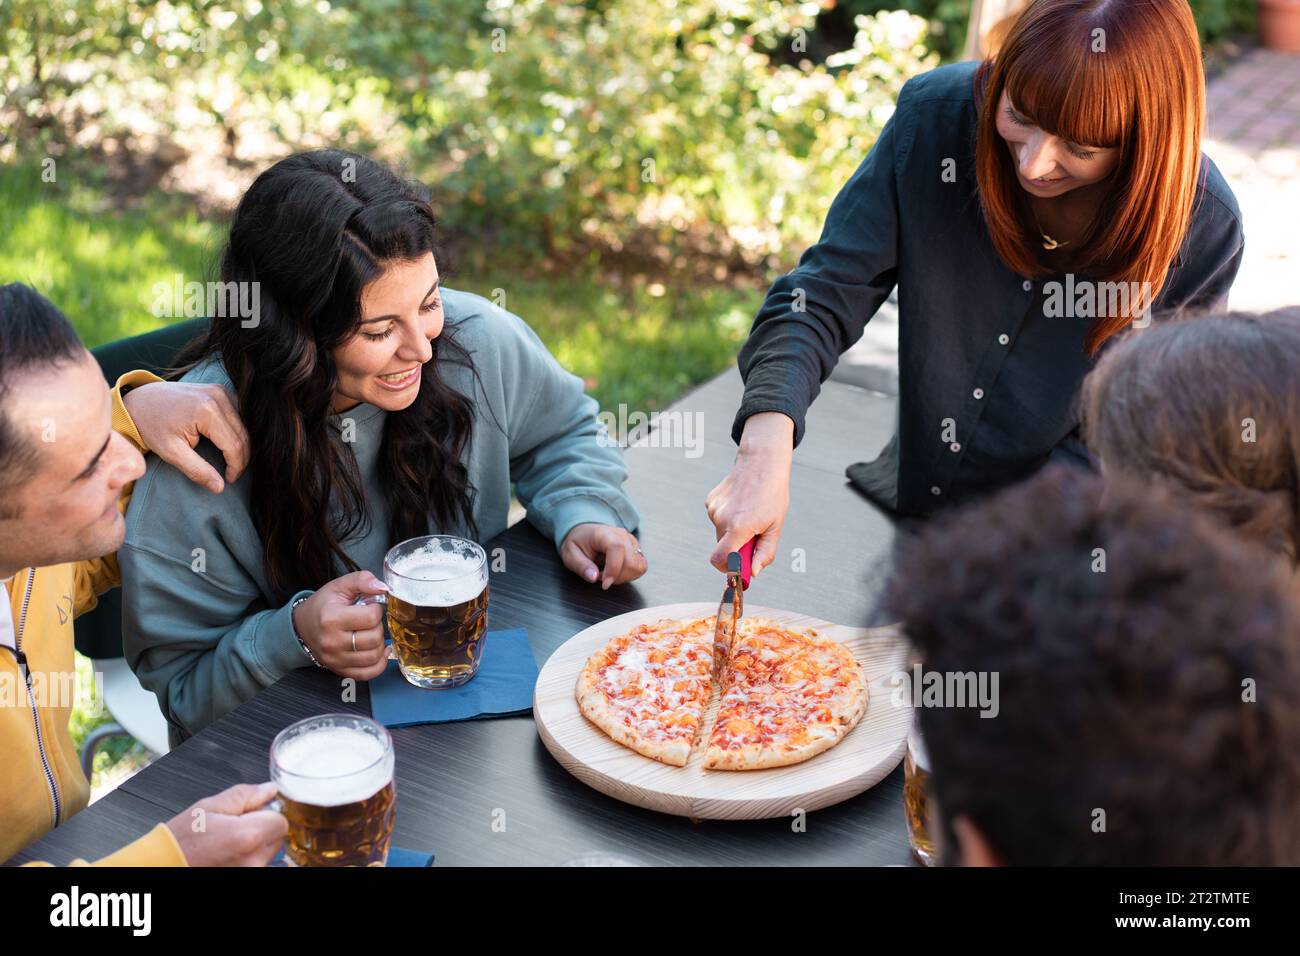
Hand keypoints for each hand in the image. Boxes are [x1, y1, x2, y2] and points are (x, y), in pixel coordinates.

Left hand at [123, 381, 249, 493]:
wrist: (140, 401)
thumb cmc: (152, 426)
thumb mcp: (171, 452)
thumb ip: (197, 470)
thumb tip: (220, 488)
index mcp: (208, 411)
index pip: (235, 445)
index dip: (236, 467)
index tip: (229, 480)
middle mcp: (219, 397)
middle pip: (244, 435)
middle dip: (241, 458)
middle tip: (231, 474)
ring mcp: (221, 391)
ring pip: (245, 425)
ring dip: (242, 445)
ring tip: (231, 461)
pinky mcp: (221, 390)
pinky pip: (240, 414)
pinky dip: (239, 430)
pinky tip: (230, 443)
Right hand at [166, 782, 286, 866]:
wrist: (161, 866)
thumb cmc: (180, 841)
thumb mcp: (209, 806)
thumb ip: (244, 795)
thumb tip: (268, 789)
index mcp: (248, 836)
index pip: (280, 820)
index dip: (265, 813)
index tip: (249, 814)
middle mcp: (254, 860)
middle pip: (276, 837)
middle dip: (261, 828)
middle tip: (234, 828)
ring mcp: (251, 873)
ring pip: (268, 853)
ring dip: (255, 846)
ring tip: (228, 843)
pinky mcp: (246, 880)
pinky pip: (258, 865)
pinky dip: (248, 859)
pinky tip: (228, 855)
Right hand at [292, 570, 389, 679]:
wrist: (302, 626)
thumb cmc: (323, 605)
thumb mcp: (339, 586)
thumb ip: (362, 580)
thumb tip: (383, 587)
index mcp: (331, 619)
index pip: (371, 617)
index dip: (376, 609)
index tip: (368, 606)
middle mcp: (332, 642)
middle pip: (374, 638)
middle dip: (377, 626)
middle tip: (369, 620)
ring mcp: (335, 659)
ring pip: (374, 656)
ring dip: (379, 643)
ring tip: (371, 633)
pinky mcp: (340, 670)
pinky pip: (368, 673)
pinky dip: (379, 663)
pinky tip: (378, 650)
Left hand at [561, 523, 646, 589]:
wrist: (585, 533)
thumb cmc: (578, 542)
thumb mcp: (570, 555)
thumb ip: (581, 566)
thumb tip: (593, 577)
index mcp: (604, 533)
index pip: (617, 549)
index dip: (613, 569)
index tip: (604, 583)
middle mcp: (622, 535)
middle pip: (631, 561)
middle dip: (617, 577)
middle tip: (600, 576)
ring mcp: (631, 542)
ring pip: (639, 566)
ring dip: (624, 577)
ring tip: (608, 573)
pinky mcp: (636, 549)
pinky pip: (640, 566)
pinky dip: (630, 574)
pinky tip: (616, 572)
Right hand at [705, 412, 793, 574]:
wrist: (761, 462)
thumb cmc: (772, 494)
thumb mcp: (776, 526)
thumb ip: (764, 553)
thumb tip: (753, 573)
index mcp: (738, 526)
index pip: (721, 559)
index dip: (728, 569)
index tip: (739, 569)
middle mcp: (721, 518)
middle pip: (723, 548)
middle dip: (737, 548)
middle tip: (755, 535)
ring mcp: (713, 509)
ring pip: (721, 533)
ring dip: (733, 532)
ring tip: (750, 514)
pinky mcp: (710, 501)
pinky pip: (718, 520)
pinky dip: (728, 519)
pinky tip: (741, 504)